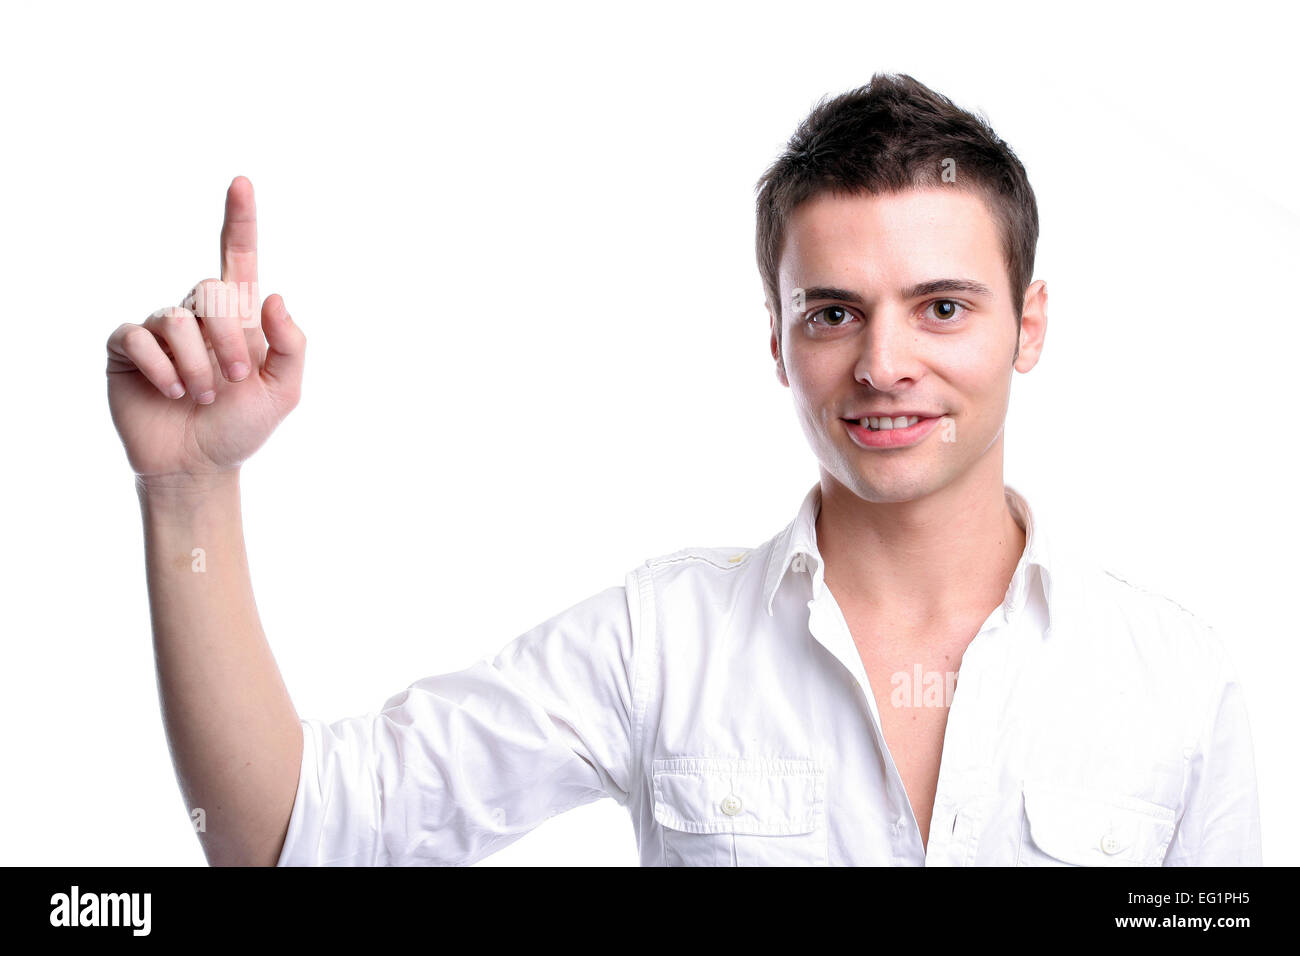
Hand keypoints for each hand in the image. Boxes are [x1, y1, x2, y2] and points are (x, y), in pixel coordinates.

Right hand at [107, 177, 305, 483]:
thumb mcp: (283, 392)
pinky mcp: (127, 347)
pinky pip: (139, 337)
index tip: (242, 182)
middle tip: (234, 379)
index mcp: (239, 317)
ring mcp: (161, 329)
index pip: (239, 258)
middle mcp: (198, 314)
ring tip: (200, 396)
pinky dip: (160, 367)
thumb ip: (291, 345)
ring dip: (197, 364)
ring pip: (178, 319)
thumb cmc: (241, 427)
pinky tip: (170, 392)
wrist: (198, 466)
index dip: (240, 219)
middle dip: (227, 339)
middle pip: (211, 292)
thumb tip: (274, 296)